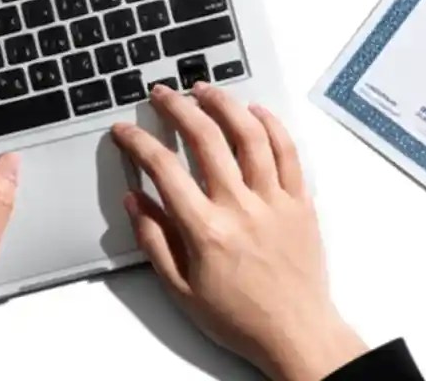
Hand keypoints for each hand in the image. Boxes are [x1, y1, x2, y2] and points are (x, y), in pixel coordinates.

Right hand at [111, 84, 366, 380]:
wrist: (296, 334)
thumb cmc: (239, 317)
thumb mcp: (180, 290)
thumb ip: (154, 241)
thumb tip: (135, 200)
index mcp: (206, 230)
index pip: (163, 169)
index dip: (138, 142)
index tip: (124, 130)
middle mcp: (240, 207)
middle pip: (205, 138)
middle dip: (177, 108)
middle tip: (162, 94)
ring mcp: (274, 201)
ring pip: (250, 135)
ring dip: (224, 105)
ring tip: (204, 90)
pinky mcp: (301, 203)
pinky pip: (288, 152)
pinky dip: (271, 126)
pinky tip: (254, 112)